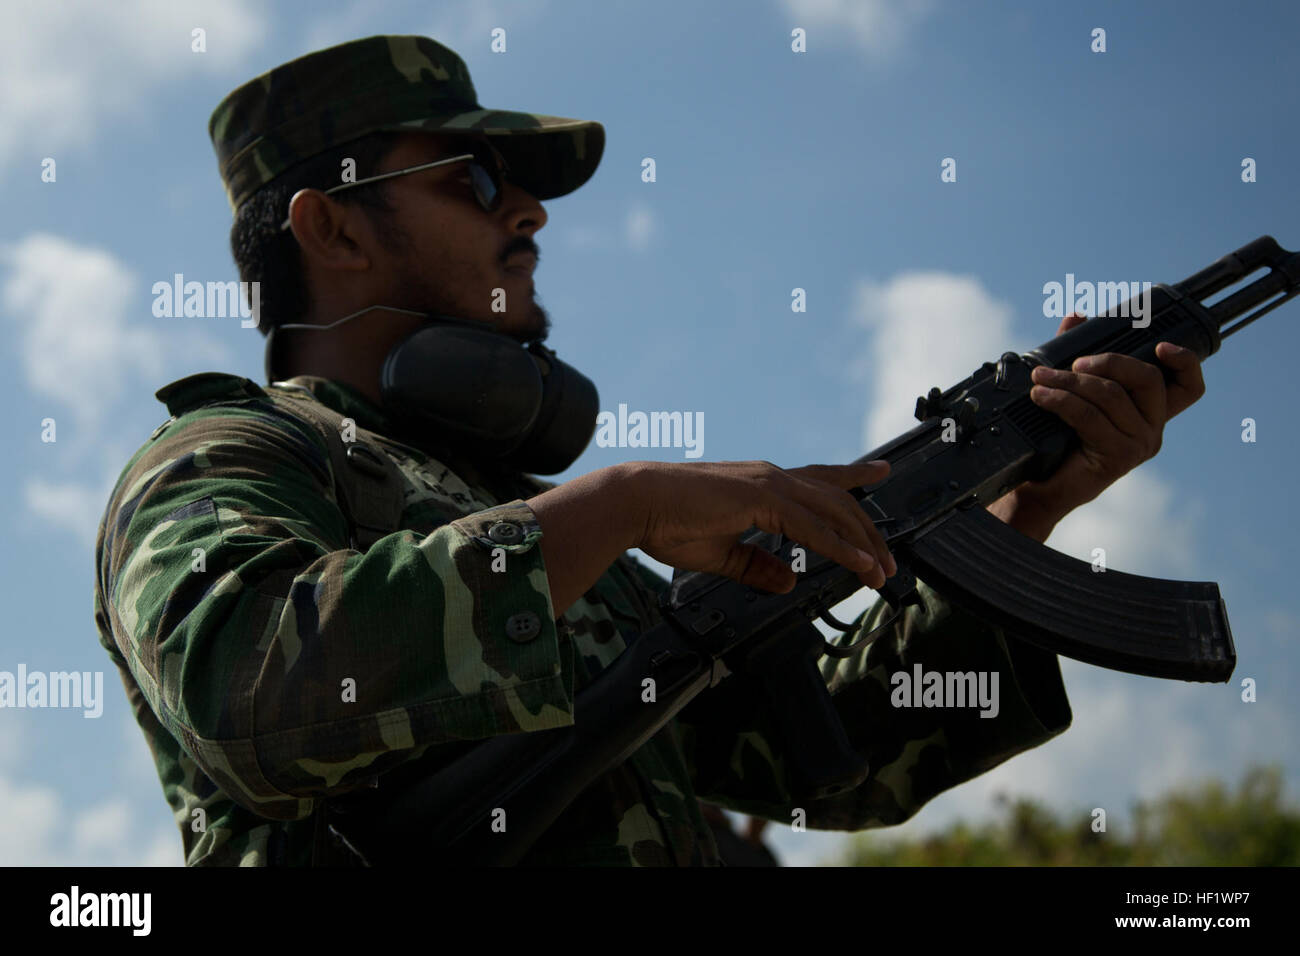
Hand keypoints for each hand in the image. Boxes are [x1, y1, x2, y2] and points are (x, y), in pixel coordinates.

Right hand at [627, 459, 896, 593]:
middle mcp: (772, 477)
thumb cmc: (667, 523)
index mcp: (761, 484)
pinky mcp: (762, 499)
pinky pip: (812, 528)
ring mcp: (769, 484)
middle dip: (867, 531)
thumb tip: (788, 582)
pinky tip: (859, 563)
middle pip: (836, 500)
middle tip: (887, 560)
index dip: (854, 474)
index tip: (882, 469)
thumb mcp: (721, 554)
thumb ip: (757, 566)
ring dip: (861, 543)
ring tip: (880, 571)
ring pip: (833, 512)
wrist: (636, 504)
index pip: (819, 479)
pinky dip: (840, 547)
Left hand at [1013, 311, 1206, 523]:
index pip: (1189, 387)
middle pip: (1147, 379)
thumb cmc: (1058, 439)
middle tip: (1073, 362)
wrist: (1039, 485)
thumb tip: (1076, 316)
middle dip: (1108, 362)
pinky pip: (1090, 417)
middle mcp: (1152, 428)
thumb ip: (1078, 355)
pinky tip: (1041, 396)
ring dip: (1071, 381)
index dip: (1185, 362)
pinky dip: (1061, 401)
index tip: (1161, 344)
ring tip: (1041, 379)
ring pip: (1112, 396)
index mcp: (1149, 411)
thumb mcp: (1071, 391)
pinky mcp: (1118, 457)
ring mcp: (1138, 444)